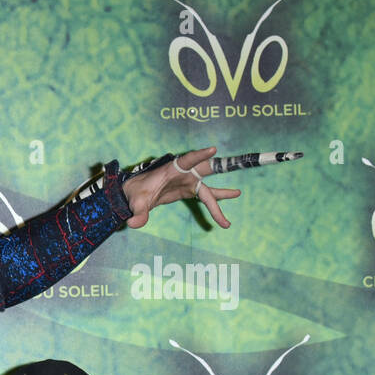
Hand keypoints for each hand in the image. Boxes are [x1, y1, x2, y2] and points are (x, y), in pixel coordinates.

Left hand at [122, 147, 238, 228]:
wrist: (134, 194)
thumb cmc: (135, 193)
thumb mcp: (136, 203)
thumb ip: (138, 213)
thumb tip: (134, 224)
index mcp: (172, 170)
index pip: (188, 160)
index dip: (200, 155)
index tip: (213, 149)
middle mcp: (183, 174)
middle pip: (206, 170)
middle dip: (221, 167)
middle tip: (240, 163)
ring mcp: (188, 183)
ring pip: (208, 188)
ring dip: (222, 193)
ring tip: (238, 194)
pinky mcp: (188, 192)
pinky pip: (205, 198)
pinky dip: (214, 207)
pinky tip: (223, 219)